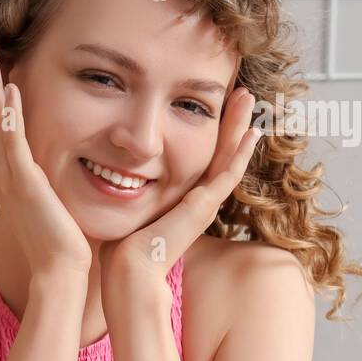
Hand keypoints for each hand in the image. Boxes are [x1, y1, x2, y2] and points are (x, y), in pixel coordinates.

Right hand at [0, 48, 91, 278]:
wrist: (58, 271)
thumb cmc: (61, 247)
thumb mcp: (53, 208)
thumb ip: (50, 188)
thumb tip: (62, 178)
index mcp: (10, 181)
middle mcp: (3, 176)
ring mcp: (10, 178)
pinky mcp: (23, 181)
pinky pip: (13, 140)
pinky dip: (10, 114)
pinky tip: (12, 90)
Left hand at [98, 85, 261, 309]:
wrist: (129, 269)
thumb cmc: (121, 243)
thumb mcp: (126, 202)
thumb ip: (127, 185)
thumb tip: (110, 168)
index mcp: (182, 196)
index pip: (201, 155)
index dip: (211, 129)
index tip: (214, 101)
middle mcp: (199, 197)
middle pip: (221, 151)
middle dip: (230, 120)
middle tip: (241, 91)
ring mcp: (206, 202)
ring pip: (230, 156)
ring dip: (239, 126)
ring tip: (247, 98)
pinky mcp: (205, 207)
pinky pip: (228, 174)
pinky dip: (240, 153)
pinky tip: (251, 132)